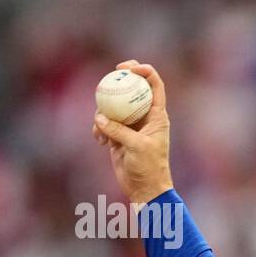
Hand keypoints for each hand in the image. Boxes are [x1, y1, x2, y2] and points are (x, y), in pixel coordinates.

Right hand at [91, 60, 173, 204]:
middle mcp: (144, 117)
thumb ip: (119, 130)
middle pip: (133, 89)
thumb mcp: (137, 147)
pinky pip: (103, 123)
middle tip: (112, 72)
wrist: (143, 188)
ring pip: (114, 105)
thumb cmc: (148, 168)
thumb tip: (99, 118)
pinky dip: (98, 128)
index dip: (146, 72)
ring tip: (101, 128)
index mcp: (157, 116)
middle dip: (122, 77)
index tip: (132, 68)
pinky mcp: (117, 135)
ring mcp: (129, 125)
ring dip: (104, 111)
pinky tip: (99, 141)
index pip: (155, 86)